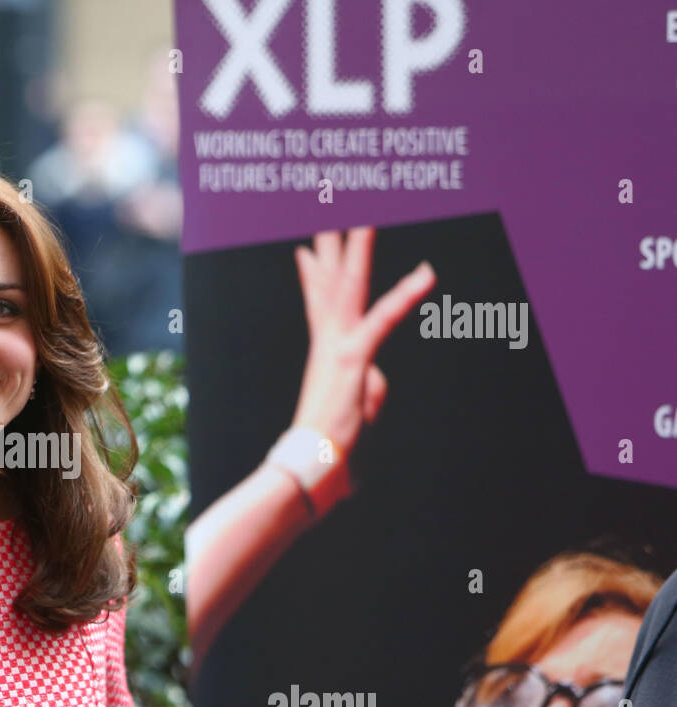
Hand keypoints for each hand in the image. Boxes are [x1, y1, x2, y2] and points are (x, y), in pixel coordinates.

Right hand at [290, 228, 435, 457]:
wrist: (312, 466)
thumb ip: (368, 391)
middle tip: (329, 212)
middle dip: (332, 247)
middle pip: (331, 285)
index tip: (308, 250)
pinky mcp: (354, 359)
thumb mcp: (355, 414)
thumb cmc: (332, 449)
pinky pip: (383, 320)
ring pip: (351, 288)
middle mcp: (327, 343)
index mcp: (327, 355)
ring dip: (358, 251)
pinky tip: (425, 273)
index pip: (319, 306)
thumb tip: (375, 383)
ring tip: (365, 217)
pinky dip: (405, 295)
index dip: (314, 276)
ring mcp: (338, 348)